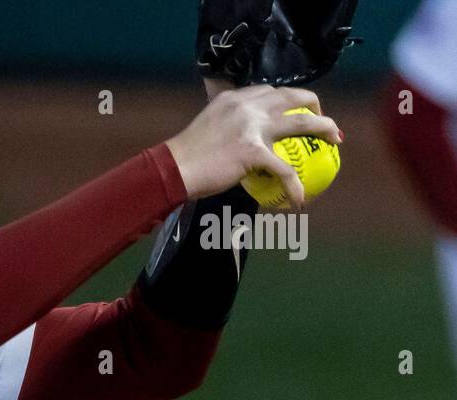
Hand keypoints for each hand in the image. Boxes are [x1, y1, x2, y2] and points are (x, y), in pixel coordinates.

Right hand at [165, 85, 342, 207]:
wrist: (172, 169)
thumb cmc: (185, 156)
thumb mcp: (206, 128)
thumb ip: (225, 126)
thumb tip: (237, 141)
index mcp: (235, 98)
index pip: (270, 91)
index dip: (289, 100)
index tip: (296, 110)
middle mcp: (247, 105)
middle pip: (294, 97)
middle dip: (316, 106)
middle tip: (324, 124)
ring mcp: (252, 126)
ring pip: (303, 123)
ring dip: (326, 130)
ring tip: (336, 144)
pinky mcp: (253, 151)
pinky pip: (284, 170)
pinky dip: (295, 187)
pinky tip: (299, 200)